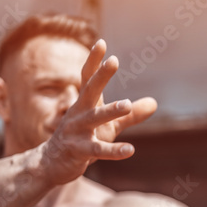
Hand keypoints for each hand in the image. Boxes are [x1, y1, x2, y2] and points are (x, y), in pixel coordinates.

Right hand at [40, 39, 156, 184]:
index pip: (87, 78)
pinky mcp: (79, 152)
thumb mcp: (108, 126)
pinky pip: (98, 151)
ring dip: (110, 111)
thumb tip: (154, 103)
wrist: (52, 164)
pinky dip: (114, 150)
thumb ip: (130, 115)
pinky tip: (130, 150)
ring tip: (128, 103)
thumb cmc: (82, 140)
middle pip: (90, 91)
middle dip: (101, 76)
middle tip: (113, 61)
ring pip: (94, 119)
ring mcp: (76, 132)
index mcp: (84, 104)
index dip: (94, 61)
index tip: (101, 42)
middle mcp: (78, 114)